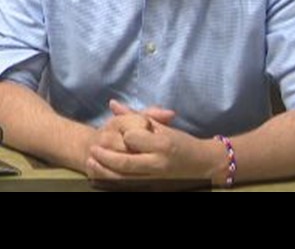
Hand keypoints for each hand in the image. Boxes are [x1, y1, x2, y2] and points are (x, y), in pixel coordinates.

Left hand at [86, 103, 223, 188]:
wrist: (203, 165)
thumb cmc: (181, 143)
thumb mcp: (161, 127)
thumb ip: (136, 116)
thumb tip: (113, 105)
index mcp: (162, 144)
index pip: (133, 139)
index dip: (122, 134)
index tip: (118, 131)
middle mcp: (158, 164)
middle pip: (124, 162)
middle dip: (104, 156)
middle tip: (92, 149)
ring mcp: (156, 179)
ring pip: (123, 179)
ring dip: (104, 172)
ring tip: (91, 163)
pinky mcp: (153, 189)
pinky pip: (129, 187)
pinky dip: (112, 182)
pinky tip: (102, 175)